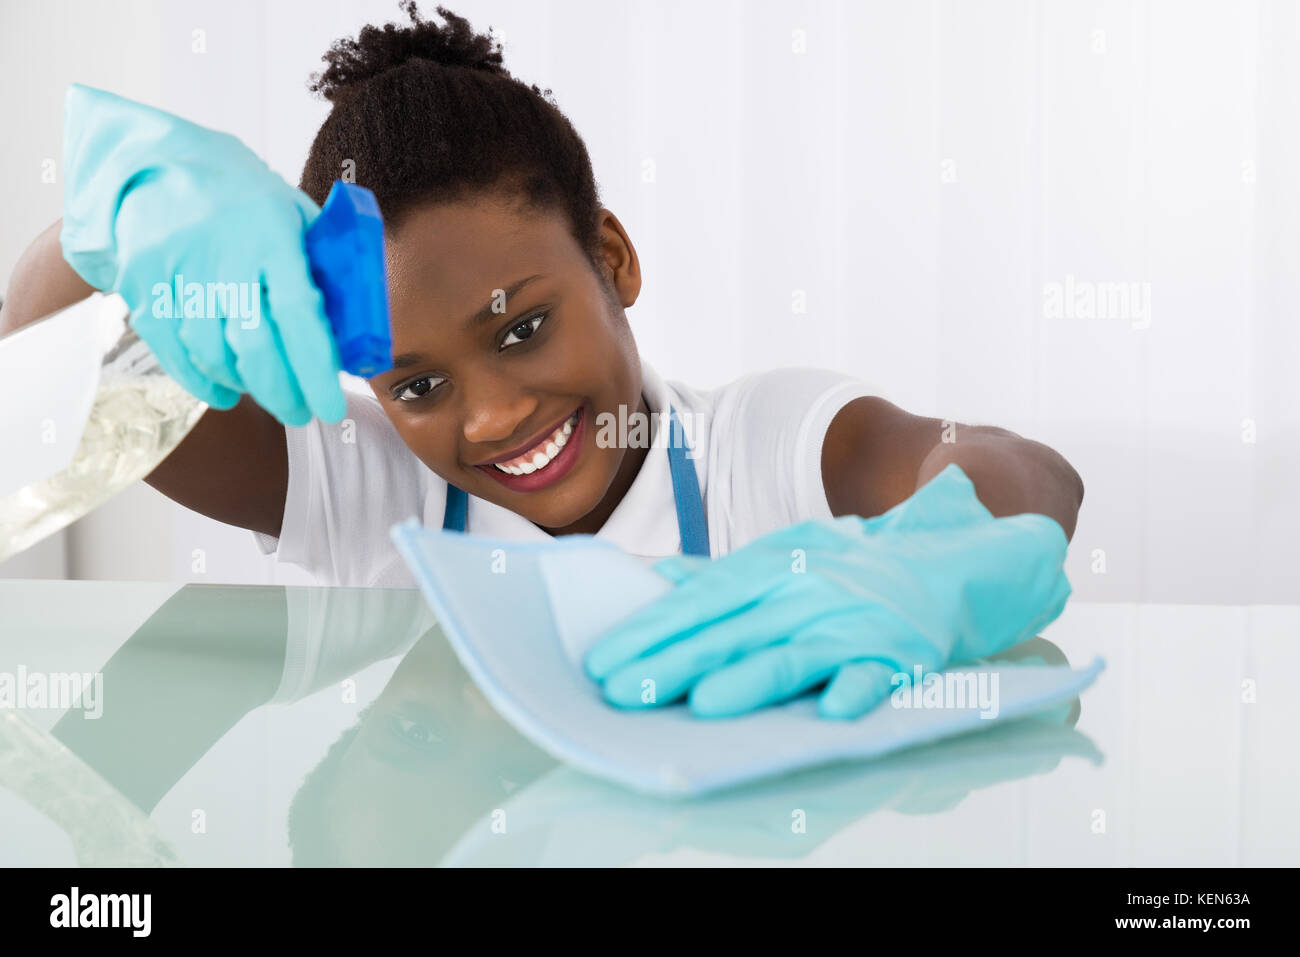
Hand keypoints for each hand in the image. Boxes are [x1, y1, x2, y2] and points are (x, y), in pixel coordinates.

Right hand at [60, 84, 344, 424]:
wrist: (158, 166)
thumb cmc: (244, 199)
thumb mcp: (297, 215)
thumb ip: (327, 267)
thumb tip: (358, 330)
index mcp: (271, 237)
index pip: (299, 316)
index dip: (316, 371)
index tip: (330, 406)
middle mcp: (222, 257)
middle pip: (254, 348)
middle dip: (283, 393)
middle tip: (302, 412)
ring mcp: (177, 272)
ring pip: (212, 355)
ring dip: (246, 387)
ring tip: (268, 393)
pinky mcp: (142, 285)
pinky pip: (173, 352)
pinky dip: (202, 382)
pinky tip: (226, 391)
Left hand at [584, 464, 1071, 718]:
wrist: (947, 565)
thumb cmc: (849, 570)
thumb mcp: (785, 556)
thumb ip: (724, 574)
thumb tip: (660, 577)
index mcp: (775, 565)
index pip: (703, 598)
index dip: (653, 629)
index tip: (605, 658)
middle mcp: (809, 589)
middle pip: (734, 630)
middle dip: (675, 662)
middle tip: (625, 692)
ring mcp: (853, 621)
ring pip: (793, 654)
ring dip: (751, 679)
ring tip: (704, 705)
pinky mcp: (898, 654)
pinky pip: (873, 675)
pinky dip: (854, 692)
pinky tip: (830, 713)